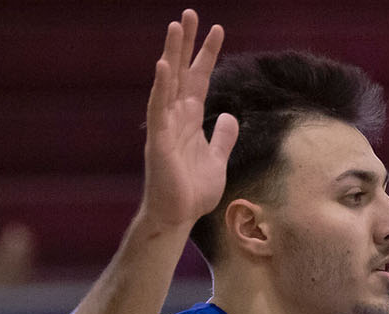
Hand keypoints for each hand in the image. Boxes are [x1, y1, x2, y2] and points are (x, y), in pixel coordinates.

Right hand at [141, 10, 238, 230]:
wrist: (178, 217)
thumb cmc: (192, 192)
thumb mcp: (217, 160)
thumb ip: (222, 138)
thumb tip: (229, 116)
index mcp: (190, 120)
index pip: (200, 79)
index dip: (207, 54)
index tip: (217, 29)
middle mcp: (176, 117)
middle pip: (182, 72)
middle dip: (187, 43)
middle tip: (191, 13)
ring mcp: (165, 126)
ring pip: (169, 82)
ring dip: (172, 54)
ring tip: (176, 26)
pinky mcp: (159, 140)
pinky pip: (159, 108)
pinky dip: (161, 87)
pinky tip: (165, 66)